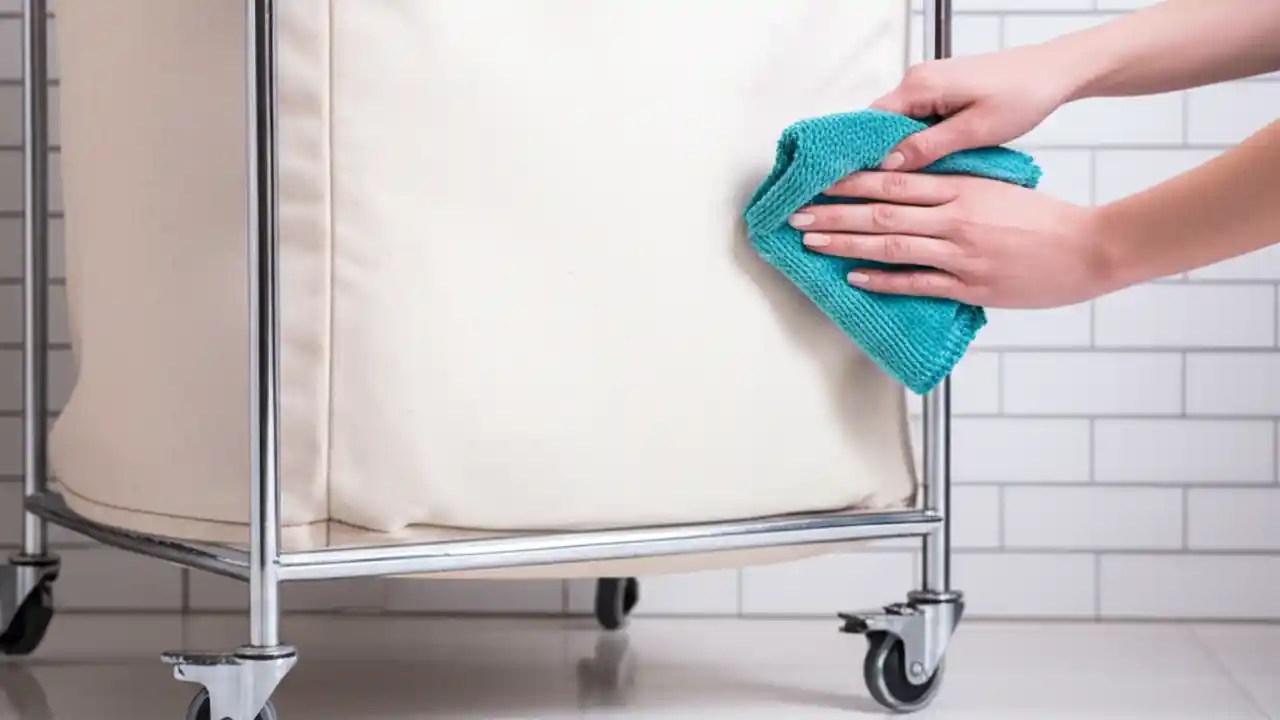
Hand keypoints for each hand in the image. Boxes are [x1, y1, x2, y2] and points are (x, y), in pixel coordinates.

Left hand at [787, 172, 1109, 308]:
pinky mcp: (970, 286)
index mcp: (962, 188)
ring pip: (891, 246)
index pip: (894, 181)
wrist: (1088, 250)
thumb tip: (907, 187)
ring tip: (812, 242)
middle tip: (796, 215)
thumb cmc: (1043, 218)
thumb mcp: (996, 187)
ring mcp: (962, 254)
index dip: (850, 183)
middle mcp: (956, 218)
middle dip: (833, 214)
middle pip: (881, 213)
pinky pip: (917, 283)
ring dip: (846, 244)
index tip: (818, 183)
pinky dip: (882, 279)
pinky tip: (853, 277)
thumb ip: (954, 187)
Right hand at [873, 45, 1075, 171]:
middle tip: (879, 191)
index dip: (862, 155)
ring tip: (901, 182)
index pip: (871, 122)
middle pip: (881, 124)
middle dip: (878, 156)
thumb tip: (888, 165)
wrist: (1054, 71)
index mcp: (920, 85)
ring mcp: (929, 84)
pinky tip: (925, 162)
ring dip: (900, 150)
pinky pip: (916, 119)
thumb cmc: (1023, 94)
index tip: (856, 184)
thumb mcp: (975, 130)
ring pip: (899, 124)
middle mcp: (918, 79)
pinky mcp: (941, 91)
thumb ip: (928, 146)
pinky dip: (917, 140)